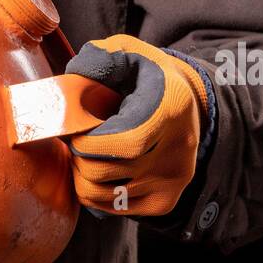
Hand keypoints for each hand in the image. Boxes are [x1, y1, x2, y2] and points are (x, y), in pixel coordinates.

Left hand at [64, 34, 213, 215]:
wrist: (189, 106)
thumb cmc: (148, 78)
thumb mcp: (130, 53)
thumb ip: (100, 58)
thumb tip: (74, 78)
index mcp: (171, 108)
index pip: (122, 143)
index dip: (87, 142)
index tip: (76, 129)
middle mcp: (178, 150)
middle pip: (102, 172)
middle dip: (77, 157)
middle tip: (76, 140)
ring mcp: (173, 180)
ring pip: (100, 194)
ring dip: (82, 175)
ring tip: (87, 154)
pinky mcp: (164, 202)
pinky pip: (111, 209)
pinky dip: (95, 193)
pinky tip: (101, 171)